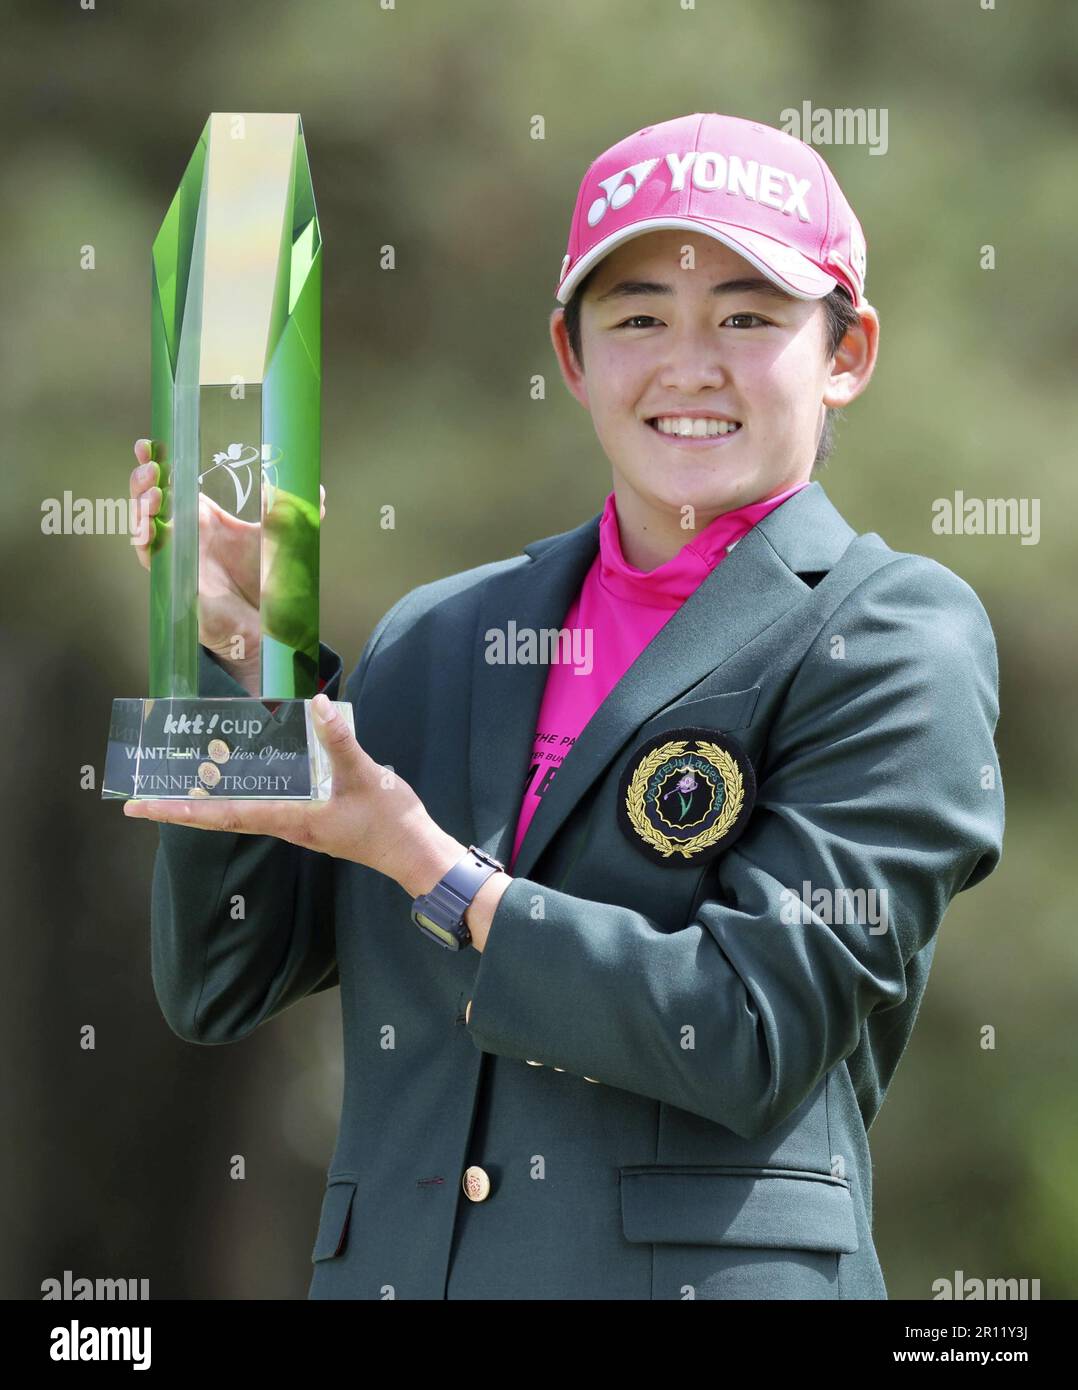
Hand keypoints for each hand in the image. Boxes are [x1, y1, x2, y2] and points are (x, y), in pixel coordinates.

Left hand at [121, 693, 465, 893]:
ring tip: (173, 789)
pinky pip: (261, 807)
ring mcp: (296, 823)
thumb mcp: (366, 776)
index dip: (182, 809)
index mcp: (290, 817)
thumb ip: (340, 741)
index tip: (143, 807)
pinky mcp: (309, 819)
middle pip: (221, 818)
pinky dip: (236, 797)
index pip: (226, 815)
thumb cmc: (388, 821)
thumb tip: (317, 705)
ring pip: (239, 813)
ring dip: (205, 804)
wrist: (413, 852)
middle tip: (136, 804)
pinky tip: (234, 784)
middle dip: (179, 809)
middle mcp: (285, 824)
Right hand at [129, 438, 326, 687]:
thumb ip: (296, 514)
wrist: (268, 627)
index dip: (159, 462)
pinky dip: (145, 539)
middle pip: (149, 497)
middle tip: (153, 465)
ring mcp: (176, 556)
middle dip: (144, 478)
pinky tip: (150, 526)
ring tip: (155, 493)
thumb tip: (319, 490)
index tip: (153, 443)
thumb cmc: (268, 584)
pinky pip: (150, 556)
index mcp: (204, 517)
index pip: (172, 482)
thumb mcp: (283, 541)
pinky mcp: (175, 580)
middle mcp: (184, 533)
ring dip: (141, 504)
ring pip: (142, 523)